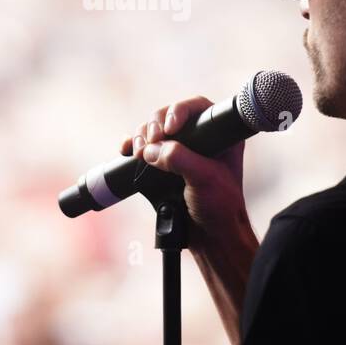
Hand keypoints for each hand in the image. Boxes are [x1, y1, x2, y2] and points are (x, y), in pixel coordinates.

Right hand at [119, 96, 249, 251]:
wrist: (210, 236)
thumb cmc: (219, 207)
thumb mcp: (205, 179)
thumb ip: (180, 159)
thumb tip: (152, 149)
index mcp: (219, 135)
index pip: (196, 107)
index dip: (179, 111)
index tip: (170, 129)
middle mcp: (197, 138)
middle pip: (167, 115)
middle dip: (154, 125)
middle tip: (151, 142)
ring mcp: (177, 151)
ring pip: (152, 131)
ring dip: (141, 137)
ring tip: (138, 153)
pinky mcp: (160, 165)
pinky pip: (141, 148)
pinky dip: (130, 146)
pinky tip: (125, 151)